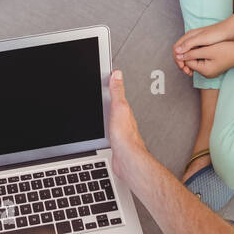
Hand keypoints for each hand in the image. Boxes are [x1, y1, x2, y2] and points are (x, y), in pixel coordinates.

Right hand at [106, 70, 153, 184]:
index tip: (110, 74)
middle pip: (116, 103)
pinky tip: (106, 124)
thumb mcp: (119, 108)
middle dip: (112, 95)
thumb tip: (117, 74)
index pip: (118, 92)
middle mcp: (124, 118)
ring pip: (114, 115)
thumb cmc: (125, 137)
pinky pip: (111, 127)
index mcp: (124, 109)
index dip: (113, 83)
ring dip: (110, 109)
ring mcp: (120, 129)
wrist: (127, 159)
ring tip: (106, 102)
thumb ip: (118, 92)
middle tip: (108, 85)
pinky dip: (108, 123)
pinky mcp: (115, 140)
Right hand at [173, 19, 233, 71]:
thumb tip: (177, 52)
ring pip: (187, 55)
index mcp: (189, 36)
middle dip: (181, 62)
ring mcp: (197, 43)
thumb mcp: (202, 39)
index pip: (176, 48)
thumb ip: (189, 45)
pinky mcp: (203, 47)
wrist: (230, 31)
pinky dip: (193, 63)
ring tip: (191, 72)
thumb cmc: (216, 34)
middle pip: (180, 52)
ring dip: (187, 64)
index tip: (182, 67)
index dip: (177, 58)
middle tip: (187, 72)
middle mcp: (191, 40)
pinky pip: (194, 56)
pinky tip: (197, 68)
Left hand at [177, 39, 233, 78]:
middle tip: (194, 42)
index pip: (187, 62)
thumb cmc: (226, 50)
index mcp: (204, 71)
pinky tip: (204, 47)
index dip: (185, 52)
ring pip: (196, 61)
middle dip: (190, 53)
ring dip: (195, 52)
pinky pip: (202, 61)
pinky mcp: (213, 67)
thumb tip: (177, 55)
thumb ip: (191, 53)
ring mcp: (209, 71)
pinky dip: (201, 54)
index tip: (190, 42)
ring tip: (200, 44)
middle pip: (191, 62)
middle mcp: (206, 74)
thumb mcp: (207, 50)